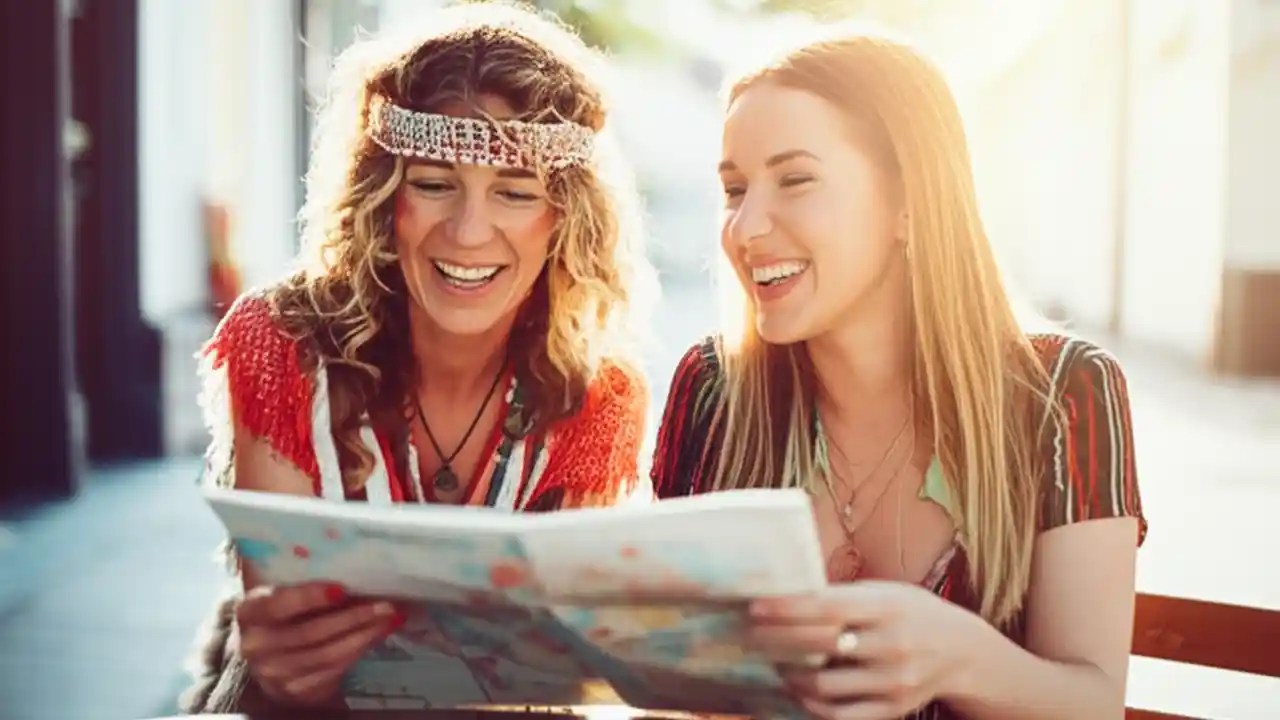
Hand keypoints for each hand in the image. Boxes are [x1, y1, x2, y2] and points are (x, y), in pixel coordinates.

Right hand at [236, 582, 403, 705]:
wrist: (273, 659)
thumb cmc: (283, 612)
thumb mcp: (279, 588)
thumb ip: (294, 566)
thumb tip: (335, 530)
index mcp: (249, 611)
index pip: (276, 604)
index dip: (308, 597)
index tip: (340, 589)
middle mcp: (256, 644)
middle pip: (309, 632)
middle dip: (352, 617)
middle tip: (386, 604)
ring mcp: (276, 671)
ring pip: (327, 653)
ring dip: (363, 633)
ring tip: (390, 617)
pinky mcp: (297, 689)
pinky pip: (334, 669)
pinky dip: (360, 649)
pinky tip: (378, 633)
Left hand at [748, 580, 981, 719]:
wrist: (963, 651)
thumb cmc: (912, 612)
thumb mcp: (885, 592)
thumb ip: (842, 596)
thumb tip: (786, 596)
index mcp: (887, 607)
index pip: (827, 607)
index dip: (787, 608)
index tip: (755, 607)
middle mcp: (892, 644)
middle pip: (820, 648)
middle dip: (777, 642)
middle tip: (751, 636)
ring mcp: (893, 681)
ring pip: (824, 686)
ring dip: (789, 676)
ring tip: (773, 664)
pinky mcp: (892, 709)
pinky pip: (840, 714)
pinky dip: (811, 704)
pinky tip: (797, 690)